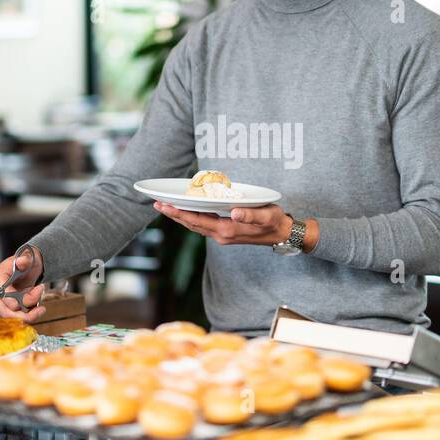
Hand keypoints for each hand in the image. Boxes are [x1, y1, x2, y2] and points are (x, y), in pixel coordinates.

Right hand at [0, 247, 46, 321]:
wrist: (26, 270)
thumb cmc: (25, 264)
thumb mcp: (27, 258)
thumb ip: (24, 259)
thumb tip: (22, 261)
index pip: (5, 295)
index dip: (22, 297)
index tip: (39, 289)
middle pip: (6, 311)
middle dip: (27, 309)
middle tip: (42, 307)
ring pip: (11, 318)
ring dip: (28, 314)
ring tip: (40, 308)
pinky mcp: (1, 312)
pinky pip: (14, 320)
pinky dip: (26, 317)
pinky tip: (35, 310)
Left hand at [153, 201, 290, 246]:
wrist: (282, 234)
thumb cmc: (275, 222)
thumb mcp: (266, 215)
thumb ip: (251, 214)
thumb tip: (234, 211)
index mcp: (227, 230)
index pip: (198, 220)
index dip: (180, 213)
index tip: (165, 206)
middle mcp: (221, 235)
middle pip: (192, 224)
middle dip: (174, 215)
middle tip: (156, 204)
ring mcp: (222, 236)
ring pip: (195, 226)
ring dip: (179, 217)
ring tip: (165, 207)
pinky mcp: (224, 233)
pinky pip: (202, 226)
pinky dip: (190, 219)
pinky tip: (185, 212)